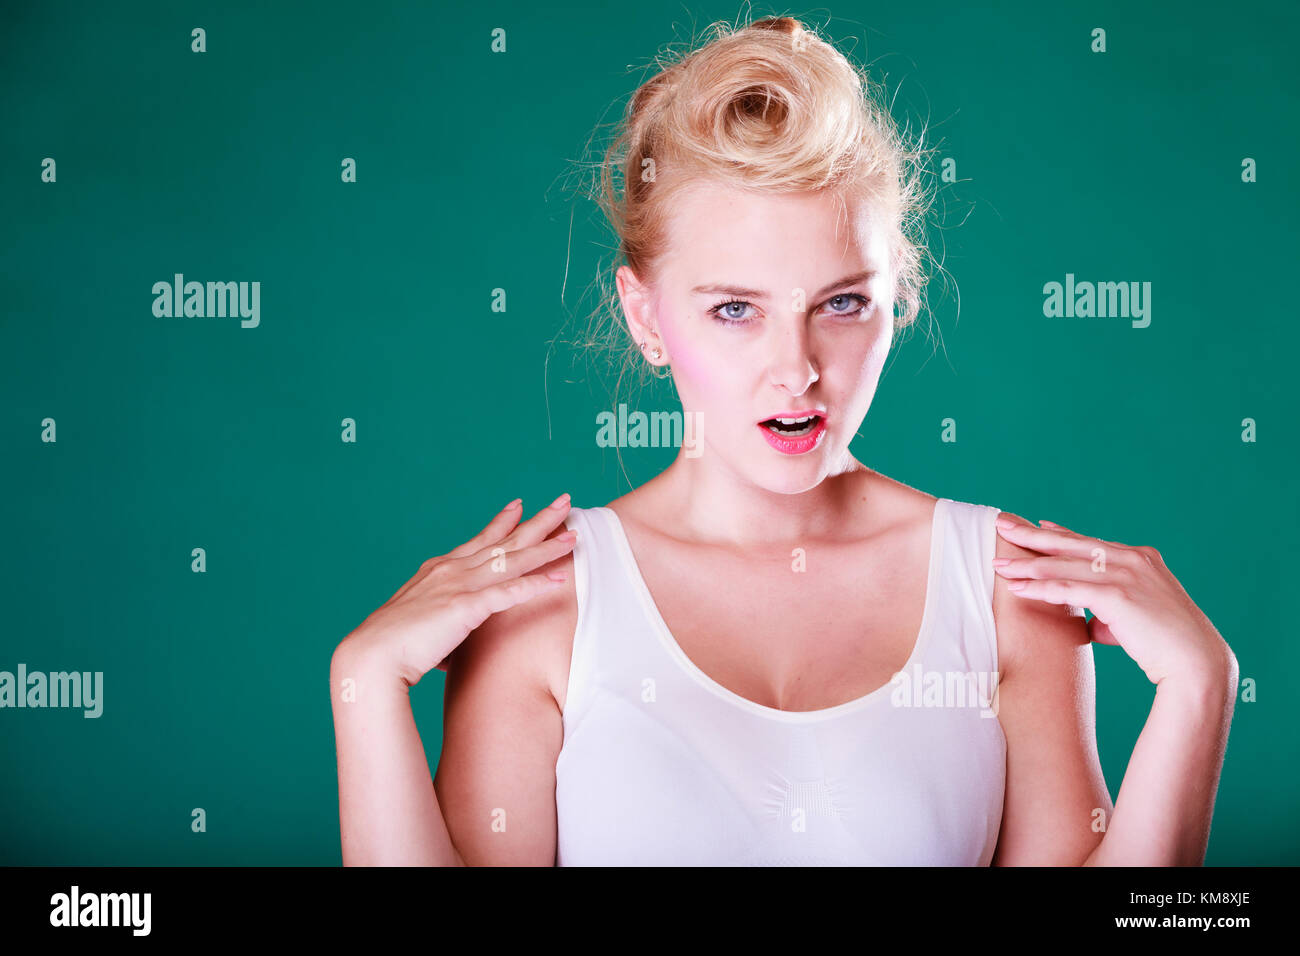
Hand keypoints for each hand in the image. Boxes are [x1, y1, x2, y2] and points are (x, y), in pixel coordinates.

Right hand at [335, 494, 577, 687]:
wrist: (371, 657)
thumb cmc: (391, 646)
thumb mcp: (419, 621)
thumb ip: (439, 617)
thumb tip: (447, 631)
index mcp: (439, 570)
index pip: (479, 541)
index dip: (502, 523)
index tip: (519, 506)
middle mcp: (452, 570)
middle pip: (505, 541)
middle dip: (537, 521)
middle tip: (563, 501)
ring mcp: (459, 586)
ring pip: (514, 560)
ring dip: (547, 546)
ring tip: (574, 534)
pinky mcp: (465, 607)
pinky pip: (509, 592)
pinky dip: (536, 584)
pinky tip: (560, 578)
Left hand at [991, 513, 1232, 687]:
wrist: (1196, 661)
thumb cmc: (1166, 645)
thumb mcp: (1136, 618)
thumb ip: (1111, 613)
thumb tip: (1093, 625)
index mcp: (1139, 558)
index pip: (1089, 542)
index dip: (1059, 534)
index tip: (1036, 526)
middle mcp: (1131, 559)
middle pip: (1069, 543)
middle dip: (1031, 535)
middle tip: (1002, 525)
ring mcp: (1125, 574)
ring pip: (1063, 565)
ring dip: (1026, 566)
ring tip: (998, 565)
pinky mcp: (1117, 596)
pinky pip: (1068, 589)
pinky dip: (1040, 588)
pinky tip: (1017, 589)